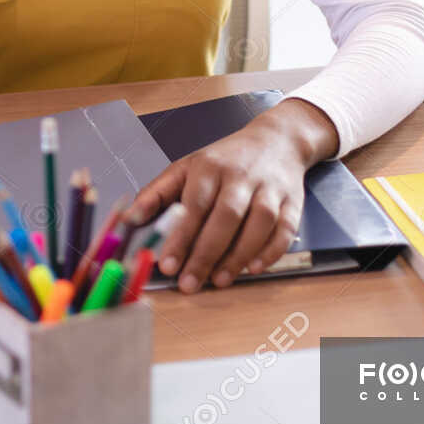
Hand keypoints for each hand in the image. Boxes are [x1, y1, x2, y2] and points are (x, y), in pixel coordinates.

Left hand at [126, 99, 337, 292]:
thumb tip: (130, 218)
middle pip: (225, 216)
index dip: (180, 236)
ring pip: (258, 223)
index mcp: (210, 166)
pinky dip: (271, 251)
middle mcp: (241, 176)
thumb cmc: (225, 160)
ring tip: (219, 280)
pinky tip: (253, 268)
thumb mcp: (187, 167)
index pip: (194, 204)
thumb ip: (158, 193)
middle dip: (206, 253)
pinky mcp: (293, 202)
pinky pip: (285, 229)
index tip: (167, 264)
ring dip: (238, 256)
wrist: (277, 140)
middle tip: (189, 283)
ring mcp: (270, 188)